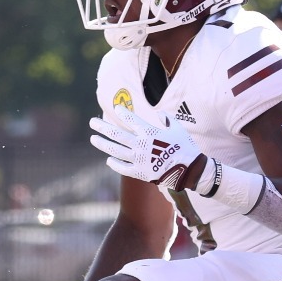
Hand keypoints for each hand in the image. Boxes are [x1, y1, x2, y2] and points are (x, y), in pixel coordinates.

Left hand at [89, 108, 205, 188]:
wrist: (189, 170)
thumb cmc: (185, 147)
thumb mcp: (178, 128)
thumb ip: (167, 119)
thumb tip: (158, 114)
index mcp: (149, 132)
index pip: (131, 119)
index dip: (122, 113)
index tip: (116, 108)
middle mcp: (140, 145)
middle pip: (116, 134)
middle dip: (102, 127)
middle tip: (92, 122)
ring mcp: (138, 159)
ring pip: (115, 150)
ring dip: (102, 144)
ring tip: (93, 139)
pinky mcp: (139, 172)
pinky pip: (122, 168)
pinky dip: (114, 164)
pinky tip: (108, 159)